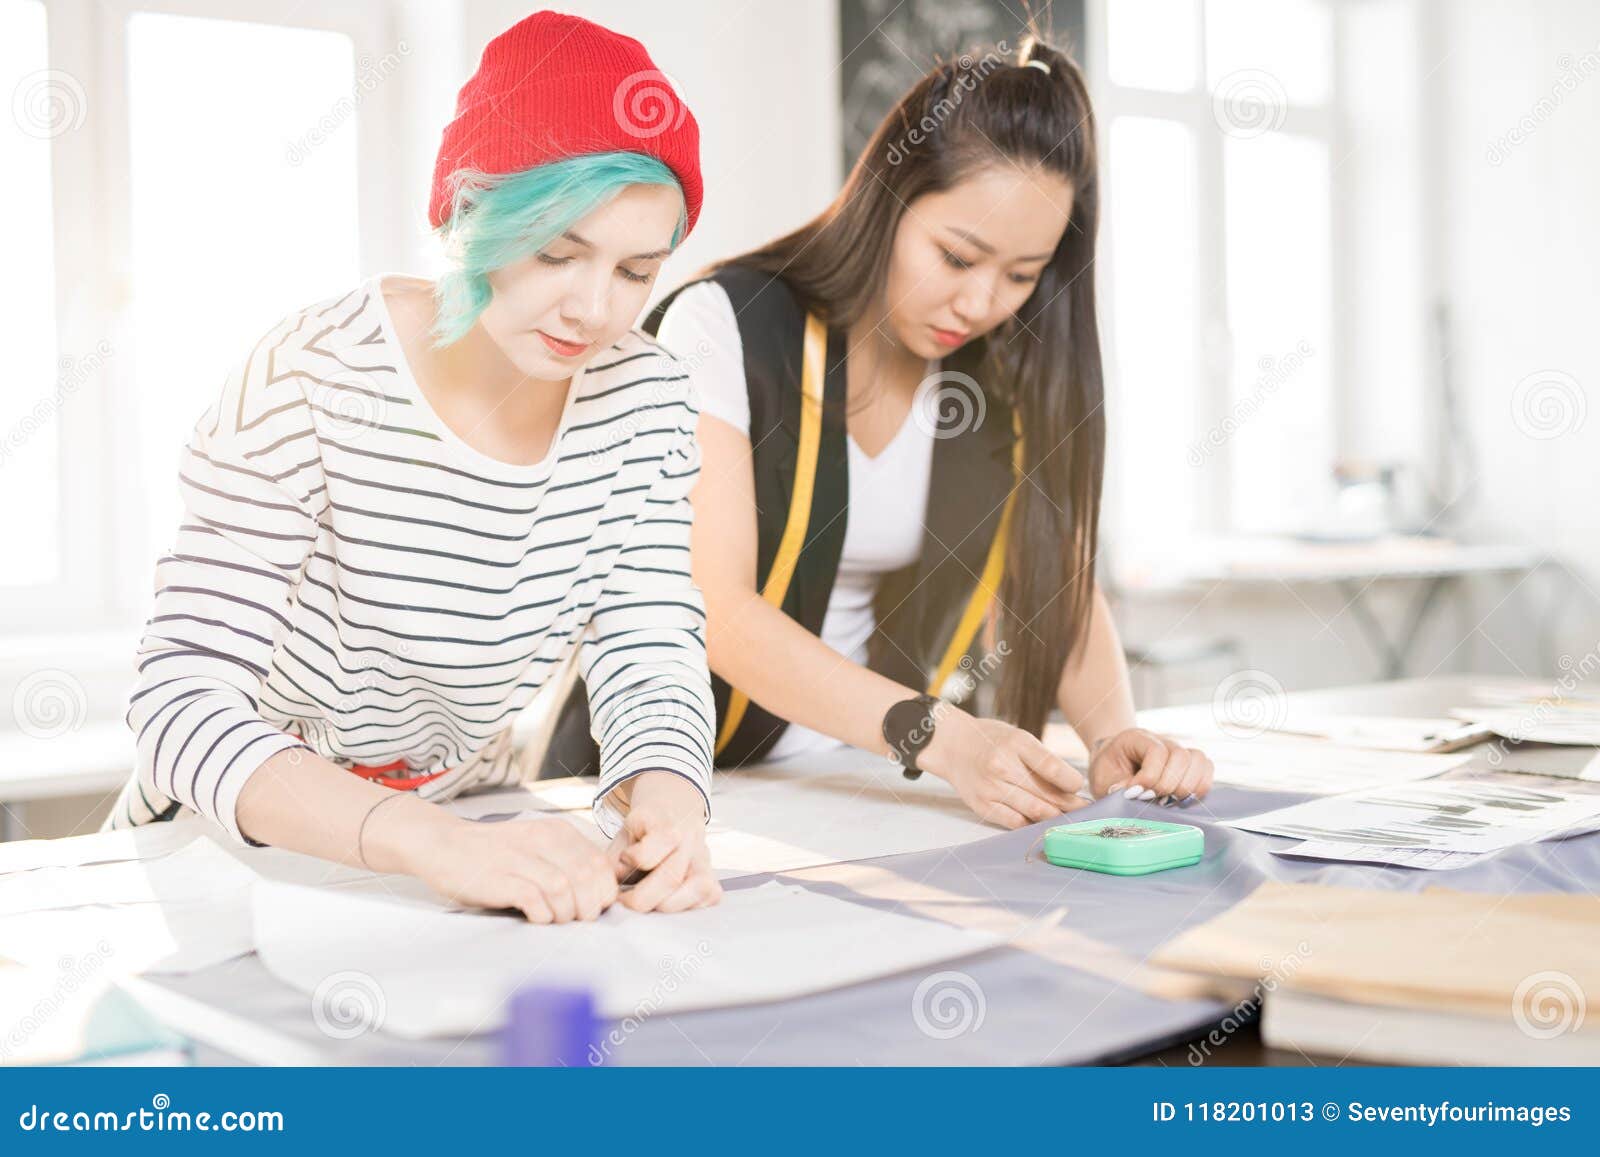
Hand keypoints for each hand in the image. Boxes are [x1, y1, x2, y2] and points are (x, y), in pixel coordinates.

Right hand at [406, 814, 618, 922]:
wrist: (445, 845)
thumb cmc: (495, 854)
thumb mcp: (538, 847)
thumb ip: (567, 862)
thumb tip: (599, 895)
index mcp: (557, 832)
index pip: (599, 863)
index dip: (604, 890)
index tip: (597, 906)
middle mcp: (542, 840)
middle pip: (586, 877)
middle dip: (590, 905)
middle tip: (579, 919)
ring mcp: (519, 858)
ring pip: (563, 888)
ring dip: (566, 912)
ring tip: (557, 919)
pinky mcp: (498, 878)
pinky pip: (533, 899)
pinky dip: (542, 914)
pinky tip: (537, 917)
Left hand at [606, 772, 719, 913]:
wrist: (675, 807)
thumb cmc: (645, 828)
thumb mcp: (624, 832)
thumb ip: (615, 861)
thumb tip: (613, 890)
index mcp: (662, 823)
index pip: (653, 848)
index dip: (633, 860)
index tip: (624, 861)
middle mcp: (688, 839)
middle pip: (670, 878)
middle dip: (642, 899)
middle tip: (625, 902)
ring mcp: (703, 856)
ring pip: (698, 887)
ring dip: (670, 905)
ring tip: (651, 905)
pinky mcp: (713, 872)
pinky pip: (711, 895)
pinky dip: (692, 905)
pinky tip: (673, 901)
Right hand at [917, 706, 1089, 828]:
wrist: (951, 745)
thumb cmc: (991, 740)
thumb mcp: (1018, 738)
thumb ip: (1042, 760)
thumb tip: (1072, 789)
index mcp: (1016, 742)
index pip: (1052, 767)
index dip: (1072, 782)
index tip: (1080, 787)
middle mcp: (1002, 765)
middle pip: (1046, 794)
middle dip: (1071, 805)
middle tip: (1085, 810)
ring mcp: (990, 788)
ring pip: (1035, 811)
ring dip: (1056, 818)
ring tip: (1069, 819)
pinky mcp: (982, 806)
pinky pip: (1016, 823)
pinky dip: (1033, 825)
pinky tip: (1042, 823)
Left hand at [1087, 729, 1214, 803]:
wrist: (1114, 764)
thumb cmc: (1109, 771)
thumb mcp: (1102, 778)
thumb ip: (1114, 787)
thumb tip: (1130, 795)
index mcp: (1138, 738)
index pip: (1156, 752)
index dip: (1149, 776)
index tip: (1135, 794)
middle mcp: (1164, 741)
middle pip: (1181, 756)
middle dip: (1168, 784)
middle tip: (1151, 799)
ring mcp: (1180, 752)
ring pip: (1199, 761)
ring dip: (1186, 787)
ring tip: (1167, 802)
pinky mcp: (1190, 766)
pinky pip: (1207, 771)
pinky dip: (1199, 788)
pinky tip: (1180, 801)